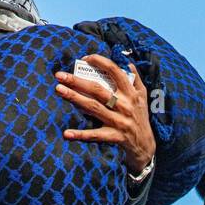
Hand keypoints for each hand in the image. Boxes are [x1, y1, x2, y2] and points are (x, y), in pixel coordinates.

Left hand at [56, 54, 156, 174]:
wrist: (146, 146)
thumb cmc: (141, 117)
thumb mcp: (143, 96)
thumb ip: (136, 78)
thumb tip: (127, 62)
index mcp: (130, 92)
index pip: (115, 71)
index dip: (99, 62)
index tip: (85, 58)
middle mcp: (124, 105)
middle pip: (98, 89)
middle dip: (77, 81)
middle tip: (60, 75)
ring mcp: (119, 121)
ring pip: (93, 107)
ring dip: (75, 98)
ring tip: (59, 90)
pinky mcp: (114, 136)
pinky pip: (95, 135)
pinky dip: (81, 134)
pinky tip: (67, 133)